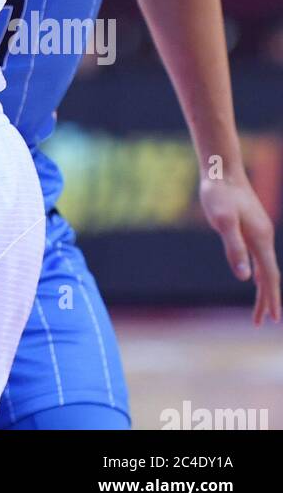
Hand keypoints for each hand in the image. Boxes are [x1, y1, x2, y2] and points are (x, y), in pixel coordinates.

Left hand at [199, 172, 280, 324]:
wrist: (221, 169)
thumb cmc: (220, 194)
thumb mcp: (223, 221)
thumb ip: (234, 248)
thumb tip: (244, 278)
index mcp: (260, 239)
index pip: (270, 277)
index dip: (271, 299)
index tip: (273, 320)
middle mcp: (264, 237)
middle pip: (270, 276)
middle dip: (268, 300)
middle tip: (263, 322)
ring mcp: (259, 232)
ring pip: (265, 267)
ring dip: (263, 289)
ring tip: (260, 309)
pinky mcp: (251, 227)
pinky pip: (259, 257)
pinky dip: (259, 273)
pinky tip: (254, 278)